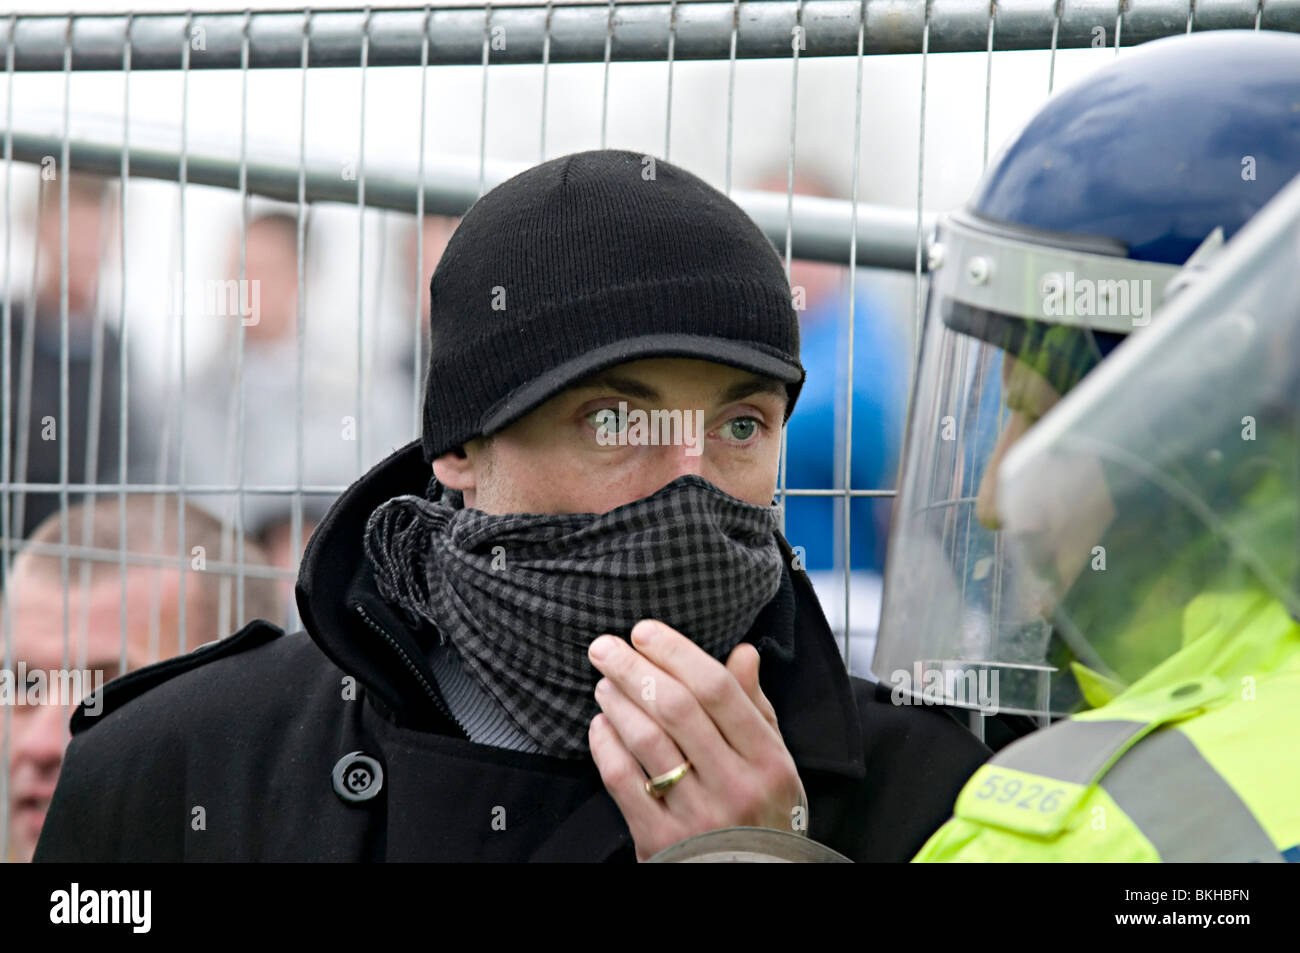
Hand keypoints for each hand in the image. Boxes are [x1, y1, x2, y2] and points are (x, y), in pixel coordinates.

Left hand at [587, 619, 807, 861]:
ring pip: (646, 739)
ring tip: (604, 682)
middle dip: (634, 668)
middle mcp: (734, 786)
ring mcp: (696, 815)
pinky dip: (605, 744)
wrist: (751, 880)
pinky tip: (601, 725)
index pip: (717, 690)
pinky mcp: (659, 838)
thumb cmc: (762, 813)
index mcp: (767, 760)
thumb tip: (743, 652)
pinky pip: (622, 779)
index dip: (675, 652)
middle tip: (605, 646)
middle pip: (675, 708)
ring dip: (617, 702)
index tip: (645, 631)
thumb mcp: (775, 761)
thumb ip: (755, 706)